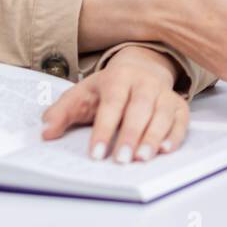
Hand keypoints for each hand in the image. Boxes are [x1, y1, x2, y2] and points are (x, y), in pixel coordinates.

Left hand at [41, 45, 186, 162]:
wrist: (142, 67)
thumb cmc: (109, 87)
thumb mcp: (82, 94)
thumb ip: (62, 112)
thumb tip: (46, 132)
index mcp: (118, 77)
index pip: (112, 103)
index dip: (103, 129)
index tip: (95, 153)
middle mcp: (144, 83)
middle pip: (140, 108)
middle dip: (130, 134)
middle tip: (121, 159)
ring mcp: (164, 93)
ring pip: (162, 114)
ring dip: (153, 137)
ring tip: (141, 159)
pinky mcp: (179, 104)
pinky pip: (181, 120)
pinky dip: (175, 135)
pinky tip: (165, 150)